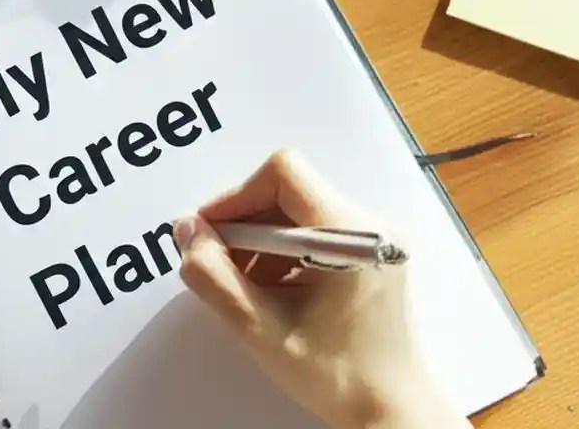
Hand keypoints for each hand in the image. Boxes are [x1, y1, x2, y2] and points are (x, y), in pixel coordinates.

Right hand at [173, 150, 469, 428]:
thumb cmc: (338, 376)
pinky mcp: (372, 254)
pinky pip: (315, 232)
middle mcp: (371, 224)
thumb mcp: (260, 328)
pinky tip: (273, 292)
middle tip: (221, 266)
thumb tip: (187, 230)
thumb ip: (213, 275)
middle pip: (289, 191)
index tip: (210, 232)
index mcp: (351, 233)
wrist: (391, 413)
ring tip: (249, 288)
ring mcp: (376, 238)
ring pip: (298, 211)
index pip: (283, 174)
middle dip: (246, 225)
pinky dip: (284, 253)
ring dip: (262, 242)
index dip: (236, 196)